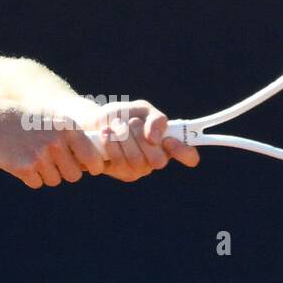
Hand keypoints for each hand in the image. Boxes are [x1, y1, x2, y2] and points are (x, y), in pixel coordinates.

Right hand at [0, 96, 107, 188]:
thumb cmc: (29, 120)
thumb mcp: (55, 118)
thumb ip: (76, 136)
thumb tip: (98, 161)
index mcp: (69, 128)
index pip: (94, 159)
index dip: (92, 166)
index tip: (88, 167)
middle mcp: (56, 142)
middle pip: (74, 175)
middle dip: (66, 171)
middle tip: (53, 160)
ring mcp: (40, 156)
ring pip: (55, 180)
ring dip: (47, 173)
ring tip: (35, 156)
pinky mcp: (24, 168)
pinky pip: (37, 183)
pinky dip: (31, 177)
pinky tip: (23, 160)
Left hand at [78, 99, 201, 181]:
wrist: (94, 121)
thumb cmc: (122, 116)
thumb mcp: (142, 110)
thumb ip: (156, 119)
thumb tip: (156, 138)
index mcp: (167, 143)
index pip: (188, 155)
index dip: (183, 151)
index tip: (169, 140)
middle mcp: (155, 160)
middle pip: (159, 160)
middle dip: (142, 138)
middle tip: (132, 124)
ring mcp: (138, 169)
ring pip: (137, 160)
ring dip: (124, 138)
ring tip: (115, 125)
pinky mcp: (120, 173)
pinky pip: (119, 162)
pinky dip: (112, 143)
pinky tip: (105, 133)